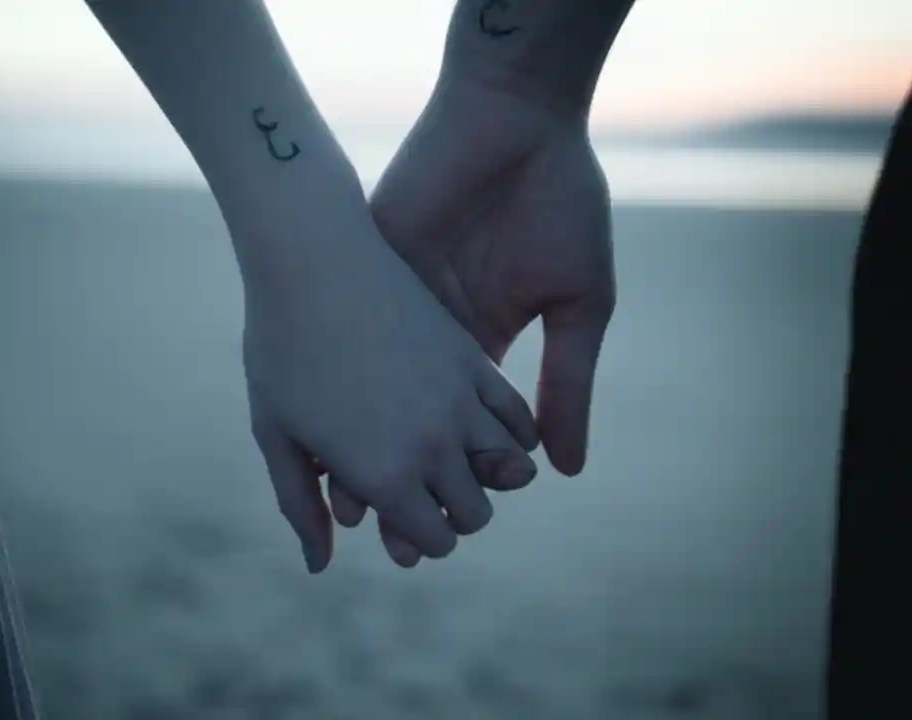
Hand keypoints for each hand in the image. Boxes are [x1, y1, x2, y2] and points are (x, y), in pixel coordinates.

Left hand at [240, 198, 538, 573]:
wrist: (313, 258)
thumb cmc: (279, 349)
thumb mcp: (277, 435)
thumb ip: (301, 507)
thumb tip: (321, 564)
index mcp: (383, 476)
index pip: (435, 541)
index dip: (422, 540)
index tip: (404, 521)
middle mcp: (432, 447)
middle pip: (476, 514)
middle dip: (456, 513)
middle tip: (429, 493)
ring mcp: (459, 401)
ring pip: (506, 468)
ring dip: (486, 472)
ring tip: (460, 458)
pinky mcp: (473, 359)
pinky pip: (515, 415)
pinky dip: (512, 432)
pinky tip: (491, 426)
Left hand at [328, 78, 615, 565]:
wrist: (508, 123)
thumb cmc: (560, 205)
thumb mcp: (579, 302)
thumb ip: (570, 385)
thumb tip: (566, 471)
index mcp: (484, 351)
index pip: (468, 447)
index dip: (461, 492)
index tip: (448, 532)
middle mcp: (444, 349)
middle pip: (424, 443)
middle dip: (416, 495)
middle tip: (399, 544)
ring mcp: (408, 321)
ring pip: (380, 412)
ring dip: (373, 463)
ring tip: (358, 515)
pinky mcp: (380, 283)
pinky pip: (352, 361)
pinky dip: (344, 404)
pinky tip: (332, 448)